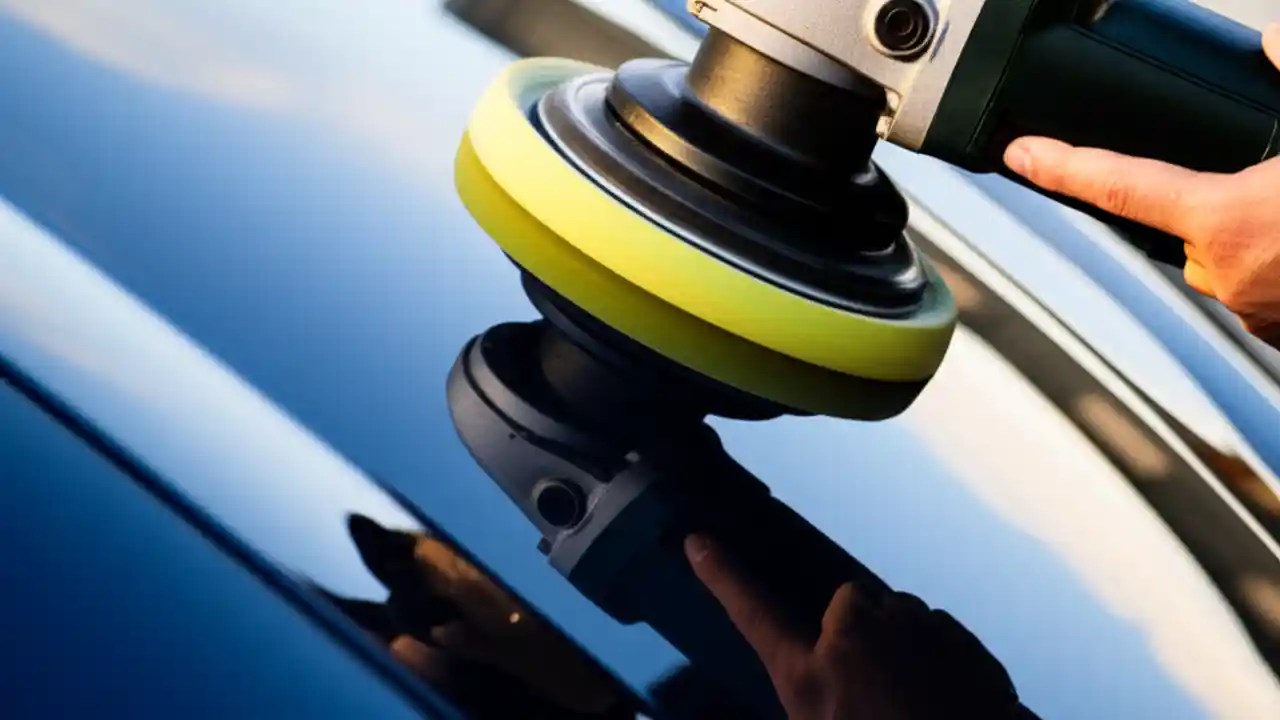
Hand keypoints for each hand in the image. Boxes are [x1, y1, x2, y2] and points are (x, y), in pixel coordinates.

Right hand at [684, 534, 1026, 719]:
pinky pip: (942, 633)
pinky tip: (945, 699)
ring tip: (912, 698)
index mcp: (811, 674)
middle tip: (871, 688)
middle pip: (849, 604)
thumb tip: (815, 672)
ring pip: (900, 616)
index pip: (753, 612)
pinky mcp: (964, 641)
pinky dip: (940, 657)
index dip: (723, 576)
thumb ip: (812, 693)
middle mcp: (858, 638)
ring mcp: (917, 634)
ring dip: (900, 643)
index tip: (698, 541)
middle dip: (856, 630)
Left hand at [1004, 24, 1279, 348]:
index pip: (1119, 185)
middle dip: (1208, 202)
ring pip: (1223, 261)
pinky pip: (1261, 291)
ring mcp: (1259, 314)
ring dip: (1250, 236)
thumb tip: (1274, 42)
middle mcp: (1230, 275)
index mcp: (1229, 221)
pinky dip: (1277, 266)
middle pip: (1184, 228)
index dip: (1062, 165)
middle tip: (1269, 186)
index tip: (1020, 155)